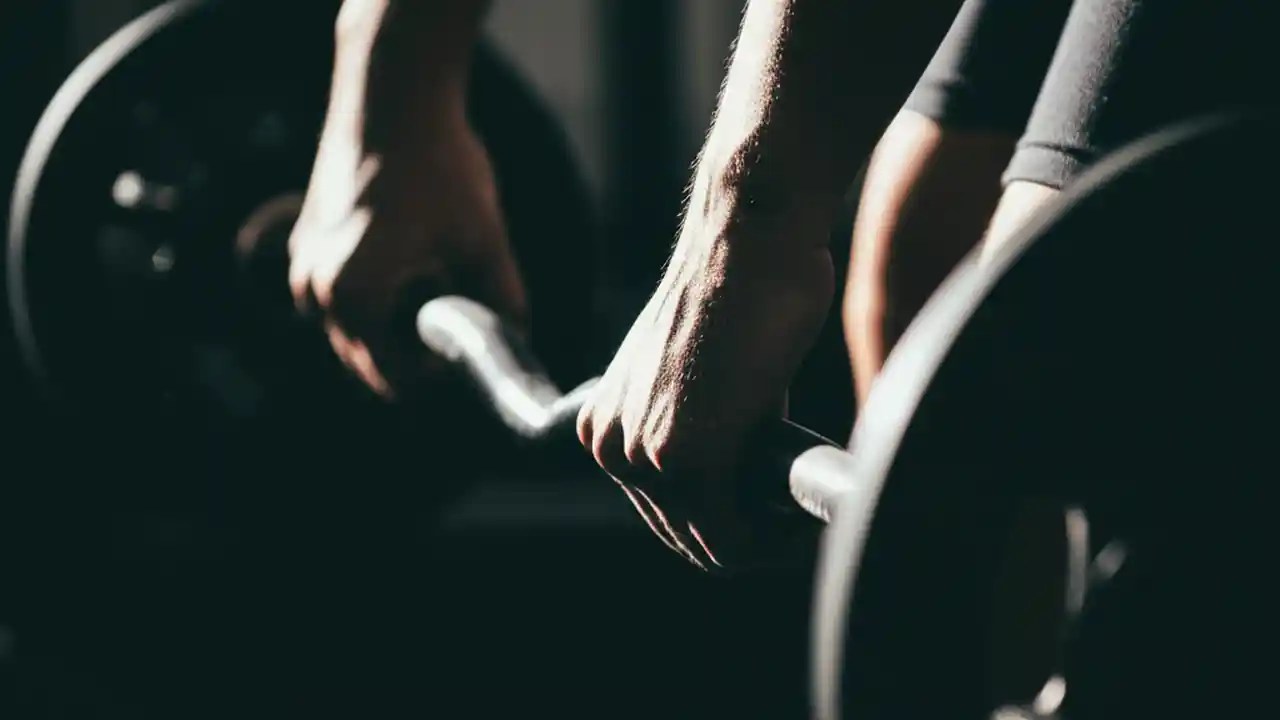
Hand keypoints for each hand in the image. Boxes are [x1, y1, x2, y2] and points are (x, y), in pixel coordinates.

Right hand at [288, 120, 526, 398]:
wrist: (392, 94)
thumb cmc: (438, 167)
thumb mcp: (483, 242)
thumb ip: (503, 303)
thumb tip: (520, 341)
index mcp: (353, 301)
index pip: (393, 379)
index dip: (438, 375)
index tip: (469, 346)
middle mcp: (314, 292)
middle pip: (370, 357)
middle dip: (415, 348)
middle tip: (460, 311)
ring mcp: (303, 266)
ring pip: (357, 325)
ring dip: (397, 319)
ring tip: (437, 272)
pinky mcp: (304, 241)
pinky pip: (342, 292)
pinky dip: (377, 290)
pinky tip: (411, 250)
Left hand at [576, 226, 833, 571]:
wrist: (748, 241)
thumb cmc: (742, 290)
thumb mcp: (698, 376)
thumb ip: (697, 424)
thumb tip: (742, 478)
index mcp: (605, 428)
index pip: (664, 514)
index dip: (722, 521)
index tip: (769, 511)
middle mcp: (612, 447)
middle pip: (684, 536)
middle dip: (743, 534)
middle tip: (793, 517)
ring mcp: (644, 456)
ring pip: (708, 546)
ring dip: (761, 539)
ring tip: (801, 514)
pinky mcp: (686, 459)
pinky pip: (731, 539)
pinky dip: (771, 541)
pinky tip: (800, 517)